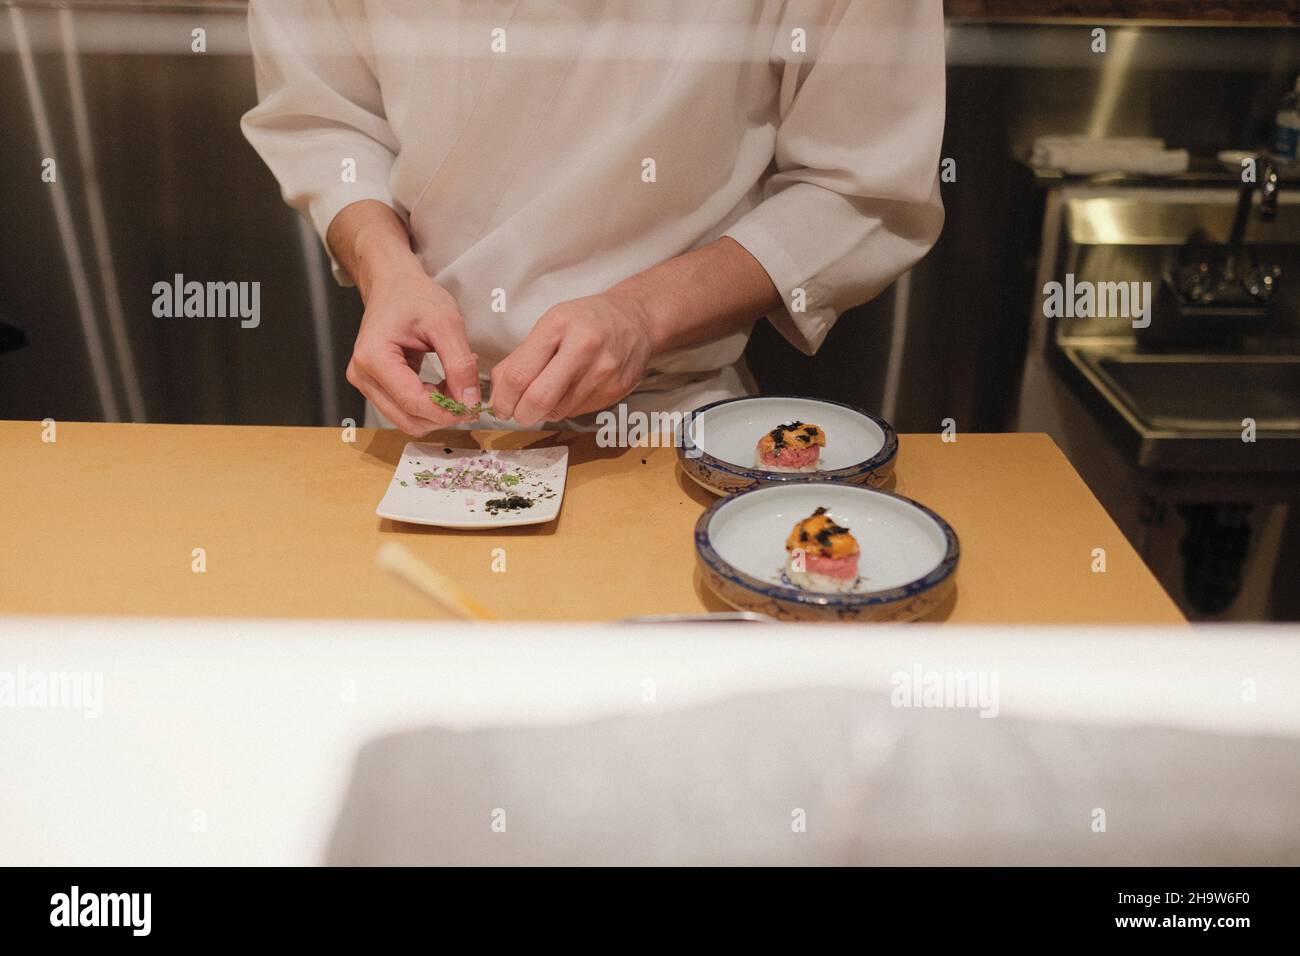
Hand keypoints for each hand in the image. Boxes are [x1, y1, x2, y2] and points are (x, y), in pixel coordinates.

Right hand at [345, 269, 480, 435]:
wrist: (394, 285)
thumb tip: (469, 402)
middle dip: (443, 415)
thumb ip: (459, 365)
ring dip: (437, 412)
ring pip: (407, 419)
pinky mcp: (375, 386)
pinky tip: (445, 385)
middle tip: (471, 399)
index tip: (474, 406)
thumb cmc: (414, 296)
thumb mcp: (446, 324)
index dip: (447, 411)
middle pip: (408, 419)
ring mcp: (366, 383)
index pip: (413, 403)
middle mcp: (362, 375)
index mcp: (373, 357)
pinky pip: (405, 409)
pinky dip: (429, 405)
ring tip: (458, 386)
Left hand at [489, 293, 653, 426]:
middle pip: (539, 400)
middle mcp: (583, 349)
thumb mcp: (550, 324)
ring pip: (558, 411)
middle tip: (517, 412)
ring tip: (548, 392)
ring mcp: (602, 373)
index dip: (503, 399)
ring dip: (544, 410)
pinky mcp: (614, 391)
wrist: (636, 320)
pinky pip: (577, 412)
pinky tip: (570, 390)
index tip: (500, 406)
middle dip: (521, 414)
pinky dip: (566, 407)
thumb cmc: (586, 320)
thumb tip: (498, 392)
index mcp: (559, 326)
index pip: (520, 375)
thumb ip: (521, 357)